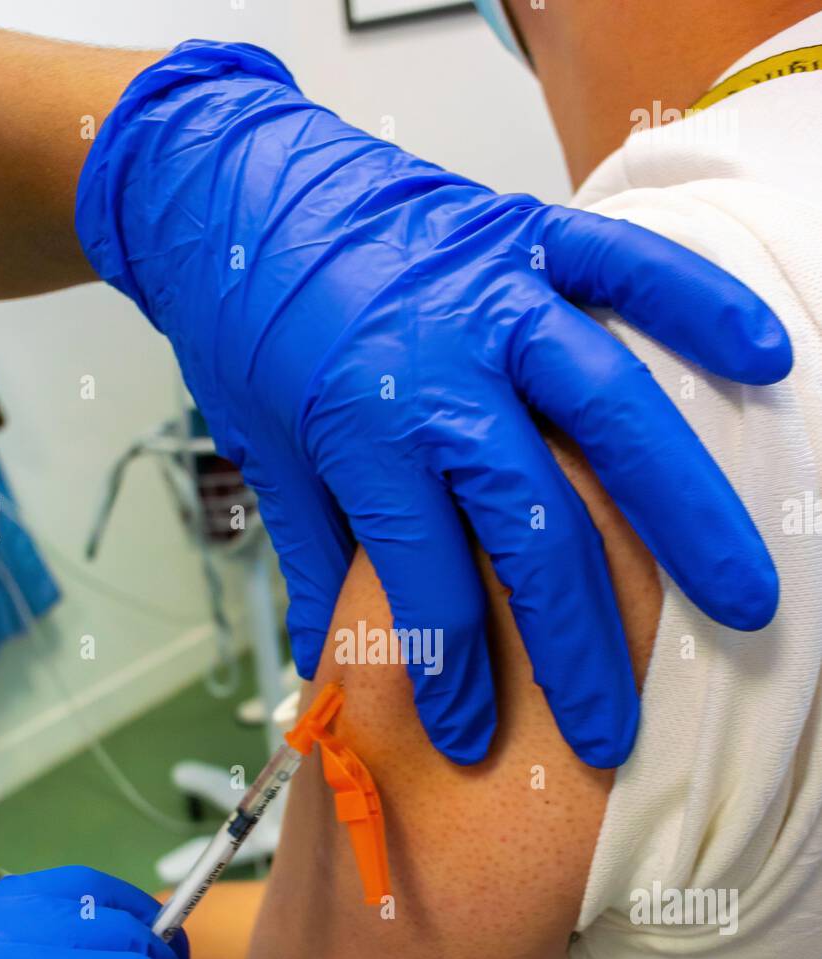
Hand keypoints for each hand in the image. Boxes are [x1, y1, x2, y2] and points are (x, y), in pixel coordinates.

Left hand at [76, 41, 790, 766]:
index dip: (452, 676)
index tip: (473, 737)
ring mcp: (497, 300)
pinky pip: (627, 268)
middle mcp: (443, 373)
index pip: (428, 584)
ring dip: (684, 515)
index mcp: (365, 433)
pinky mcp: (529, 237)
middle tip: (615, 730)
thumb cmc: (247, 318)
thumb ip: (313, 554)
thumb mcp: (265, 449)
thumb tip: (323, 662)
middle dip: (578, 645)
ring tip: (742, 597)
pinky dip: (698, 306)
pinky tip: (766, 358)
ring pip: (611, 418)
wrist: (230, 182)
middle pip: (534, 531)